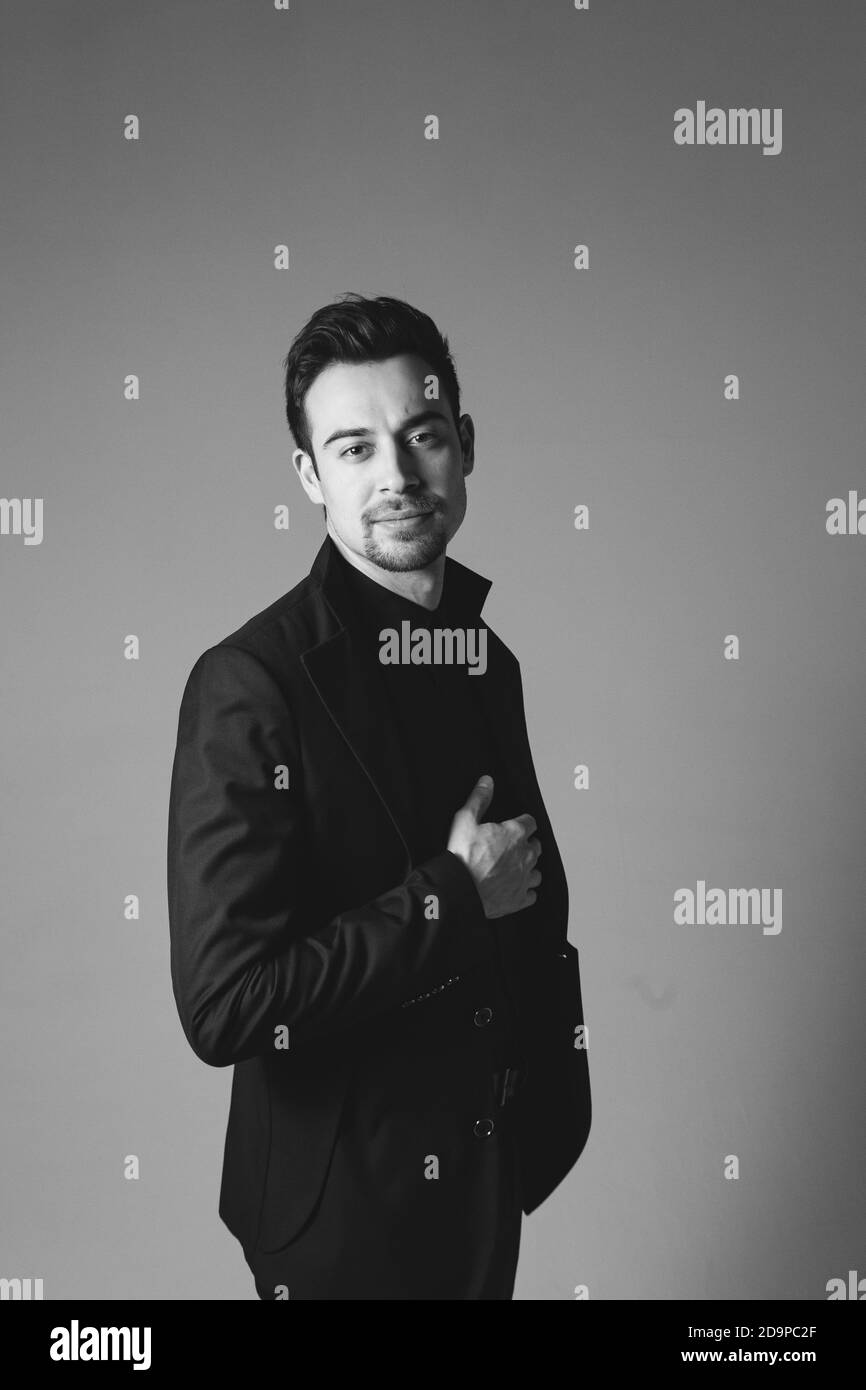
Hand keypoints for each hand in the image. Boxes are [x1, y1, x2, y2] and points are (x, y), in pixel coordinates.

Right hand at [446, 774, 541, 919]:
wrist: (460, 889)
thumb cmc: (462, 855)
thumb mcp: (465, 819)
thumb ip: (479, 798)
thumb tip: (487, 781)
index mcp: (515, 833)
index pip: (530, 822)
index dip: (522, 823)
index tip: (514, 827)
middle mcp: (526, 855)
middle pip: (536, 846)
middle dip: (527, 845)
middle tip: (510, 847)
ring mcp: (525, 878)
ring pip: (537, 870)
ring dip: (528, 868)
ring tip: (513, 868)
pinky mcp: (520, 898)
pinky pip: (531, 894)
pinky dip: (525, 890)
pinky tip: (514, 888)